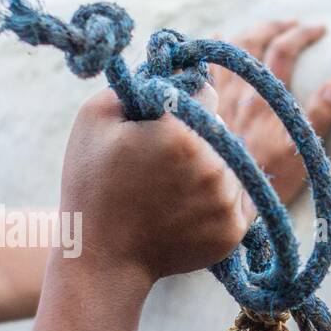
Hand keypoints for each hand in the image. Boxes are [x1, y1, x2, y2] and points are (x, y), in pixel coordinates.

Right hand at [59, 84, 251, 282]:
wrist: (103, 258)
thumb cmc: (91, 184)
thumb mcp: (96, 118)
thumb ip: (138, 83)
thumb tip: (173, 71)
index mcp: (183, 132)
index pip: (206, 95)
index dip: (184, 104)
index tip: (164, 122)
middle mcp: (215, 166)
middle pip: (222, 133)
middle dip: (198, 139)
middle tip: (161, 164)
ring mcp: (227, 202)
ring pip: (233, 167)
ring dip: (210, 171)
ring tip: (170, 191)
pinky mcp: (234, 231)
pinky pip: (238, 200)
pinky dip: (217, 202)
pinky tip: (185, 211)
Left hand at [212, 21, 330, 204]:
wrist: (224, 196)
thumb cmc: (266, 179)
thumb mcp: (302, 151)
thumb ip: (321, 116)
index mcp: (266, 96)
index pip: (284, 50)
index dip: (303, 35)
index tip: (320, 28)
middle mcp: (238, 89)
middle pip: (254, 42)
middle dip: (274, 27)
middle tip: (291, 23)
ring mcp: (216, 96)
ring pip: (225, 50)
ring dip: (244, 34)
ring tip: (257, 30)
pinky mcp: (200, 107)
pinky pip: (199, 68)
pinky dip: (207, 51)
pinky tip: (211, 44)